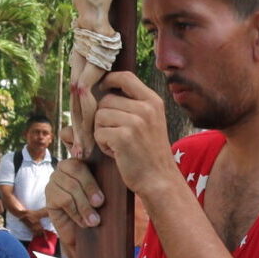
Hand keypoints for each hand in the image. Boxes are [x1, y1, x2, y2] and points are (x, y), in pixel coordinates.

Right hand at [45, 157, 106, 233]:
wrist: (80, 235)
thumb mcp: (103, 196)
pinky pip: (64, 199)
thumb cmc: (95, 212)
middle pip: (77, 169)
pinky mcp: (49, 196)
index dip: (90, 161)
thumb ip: (107, 183)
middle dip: (90, 187)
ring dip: (85, 205)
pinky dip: (76, 212)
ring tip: (94, 220)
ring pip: (71, 186)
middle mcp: (64, 168)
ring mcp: (54, 180)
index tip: (97, 178)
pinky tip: (82, 222)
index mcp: (80, 163)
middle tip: (100, 203)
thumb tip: (119, 175)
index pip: (85, 158)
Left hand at [90, 70, 175, 193]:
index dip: (109, 80)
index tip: (102, 88)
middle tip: (116, 133)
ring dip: (102, 131)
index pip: (125, 77)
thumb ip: (131, 105)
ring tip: (117, 144)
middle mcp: (146, 108)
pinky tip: (116, 152)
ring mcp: (135, 122)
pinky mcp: (123, 137)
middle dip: (103, 117)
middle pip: (106, 100)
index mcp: (153, 101)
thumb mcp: (149, 122)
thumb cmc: (150, 152)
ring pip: (99, 116)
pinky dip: (102, 144)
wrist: (160, 180)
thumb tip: (99, 91)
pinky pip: (98, 132)